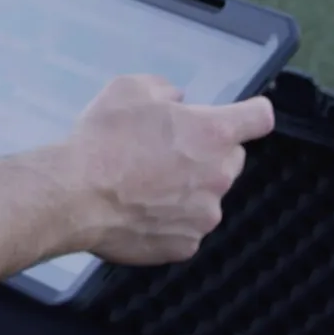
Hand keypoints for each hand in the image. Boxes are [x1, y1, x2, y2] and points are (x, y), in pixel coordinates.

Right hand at [65, 76, 274, 265]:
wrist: (73, 195)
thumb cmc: (102, 139)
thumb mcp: (129, 89)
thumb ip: (164, 88)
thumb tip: (176, 99)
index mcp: (212, 133)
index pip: (259, 117)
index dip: (251, 113)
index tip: (243, 115)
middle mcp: (219, 175)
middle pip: (232, 159)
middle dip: (208, 153)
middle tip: (166, 152)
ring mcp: (205, 215)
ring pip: (207, 196)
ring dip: (187, 189)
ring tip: (143, 186)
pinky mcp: (186, 246)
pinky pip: (186, 228)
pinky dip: (169, 221)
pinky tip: (139, 211)